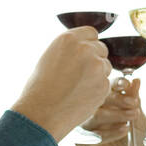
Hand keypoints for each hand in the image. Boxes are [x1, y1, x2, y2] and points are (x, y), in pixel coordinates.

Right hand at [12, 27, 111, 141]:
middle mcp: (85, 49)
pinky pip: (106, 83)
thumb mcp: (50, 58)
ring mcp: (97, 66)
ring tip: (77, 87)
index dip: (88, 44)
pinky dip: (98, 90)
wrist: (41, 113)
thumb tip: (85, 46)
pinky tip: (81, 97)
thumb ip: (70, 50)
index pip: (91, 32)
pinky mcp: (104, 84)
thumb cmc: (40, 88)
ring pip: (106, 66)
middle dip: (94, 59)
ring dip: (97, 75)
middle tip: (80, 74)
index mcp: (68, 39)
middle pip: (101, 48)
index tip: (84, 54)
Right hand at [76, 77, 145, 145]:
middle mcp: (93, 111)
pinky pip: (94, 133)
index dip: (116, 83)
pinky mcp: (82, 141)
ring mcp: (85, 126)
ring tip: (132, 116)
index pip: (107, 87)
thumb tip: (135, 81)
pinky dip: (111, 131)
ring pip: (96, 114)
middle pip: (99, 98)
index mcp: (105, 102)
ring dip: (116, 114)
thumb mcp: (138, 118)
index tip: (126, 84)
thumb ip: (135, 100)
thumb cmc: (133, 141)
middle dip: (118, 99)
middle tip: (133, 103)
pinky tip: (124, 130)